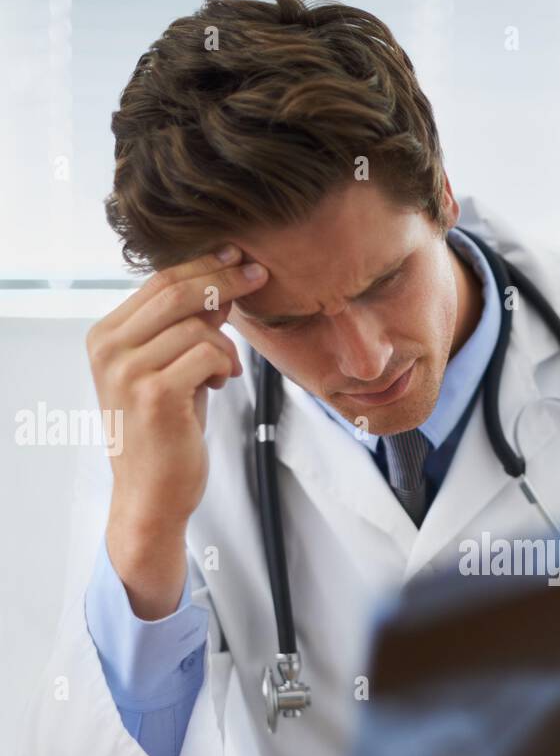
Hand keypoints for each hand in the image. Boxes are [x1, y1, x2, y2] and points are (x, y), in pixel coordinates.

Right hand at [88, 245, 267, 617]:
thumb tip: (222, 285)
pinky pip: (208, 353)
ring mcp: (128, 370)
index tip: (239, 259)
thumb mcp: (171, 370)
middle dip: (225, 280)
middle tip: (258, 278)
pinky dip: (225, 366)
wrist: (151, 496)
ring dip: (225, 346)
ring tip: (223, 374)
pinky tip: (220, 385)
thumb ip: (186, 329)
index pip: (158, 282)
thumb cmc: (164, 434)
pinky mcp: (156, 393)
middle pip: (177, 291)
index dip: (204, 265)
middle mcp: (108, 348)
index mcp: (105, 337)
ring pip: (197, 325)